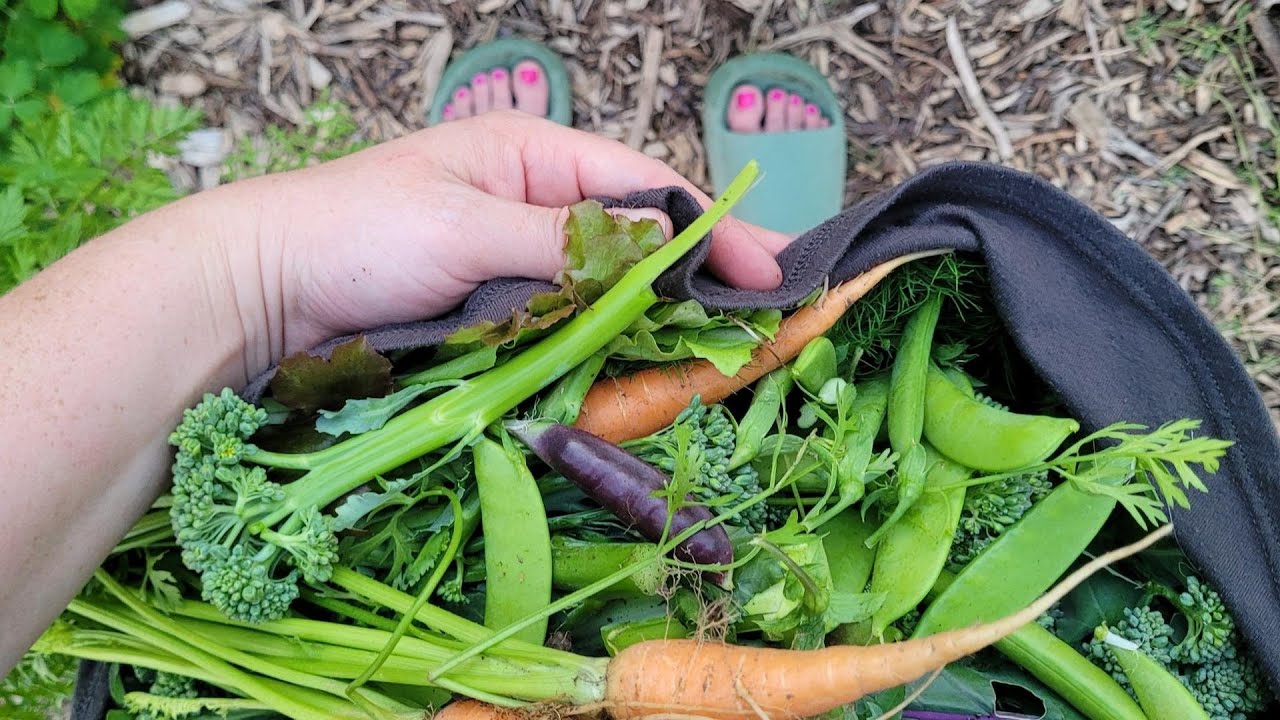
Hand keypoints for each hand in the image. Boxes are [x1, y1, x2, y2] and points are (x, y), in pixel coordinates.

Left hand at [217, 110, 793, 365]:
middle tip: (766, 325)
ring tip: (720, 358)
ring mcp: (521, 274)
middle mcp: (539, 214)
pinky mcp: (500, 326)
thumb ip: (567, 243)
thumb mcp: (466, 226)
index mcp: (536, 160)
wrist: (260, 297)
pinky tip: (641, 379)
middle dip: (701, 286)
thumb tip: (662, 252)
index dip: (715, 232)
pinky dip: (607, 362)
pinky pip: (572, 342)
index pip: (649, 191)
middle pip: (644, 250)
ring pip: (614, 303)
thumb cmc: (352, 234)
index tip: (771, 273)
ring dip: (659, 332)